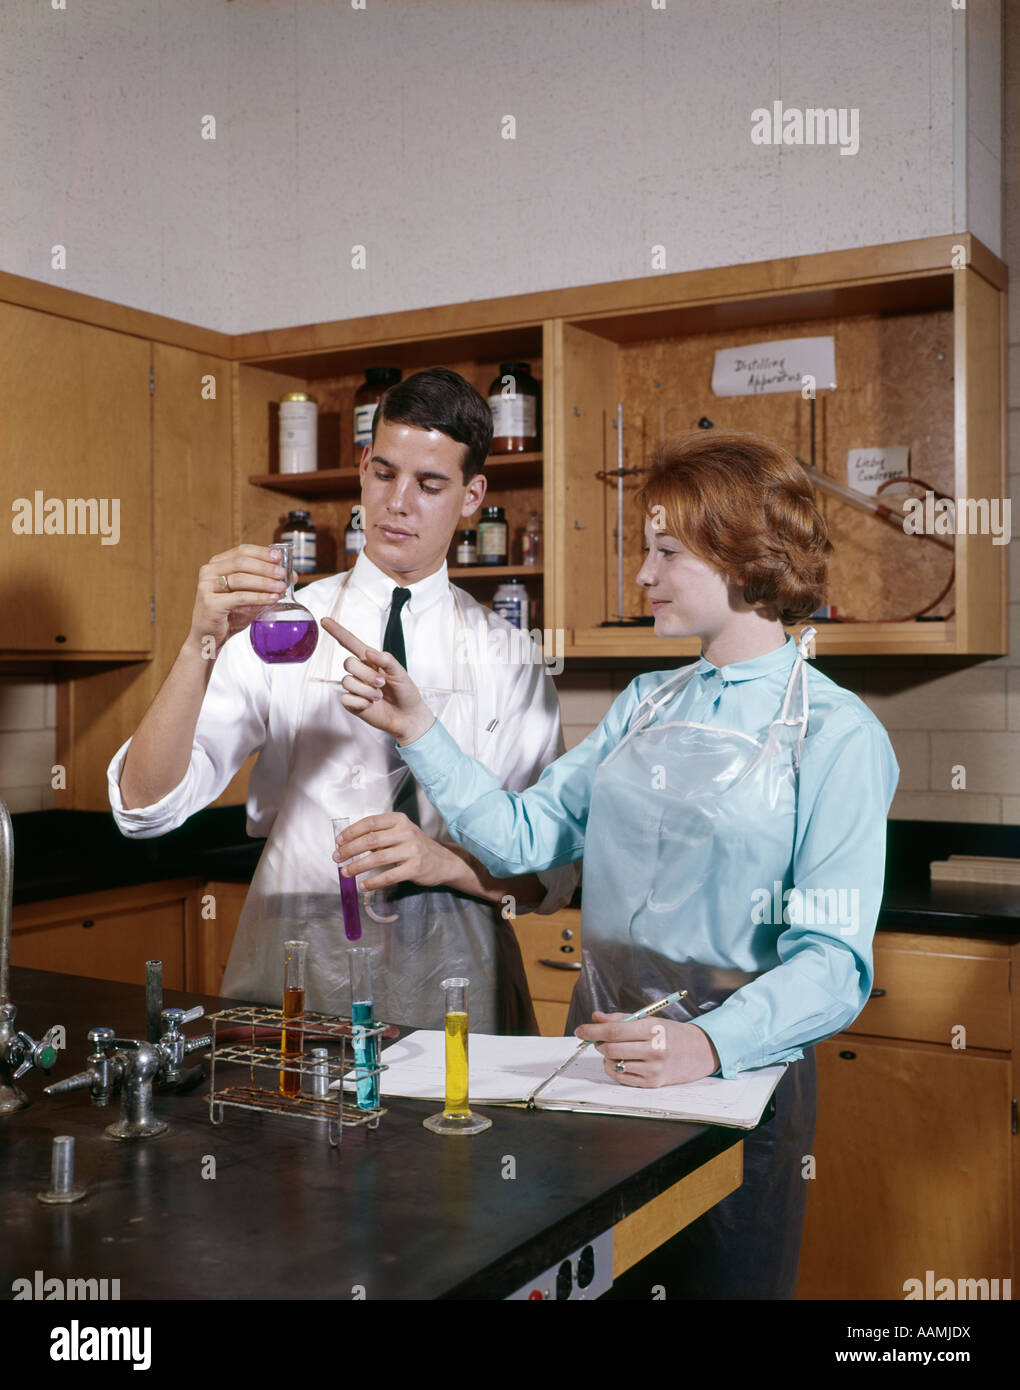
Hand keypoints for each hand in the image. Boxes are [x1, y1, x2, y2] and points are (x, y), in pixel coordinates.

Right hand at [187, 545, 288, 654]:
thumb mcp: (250, 595)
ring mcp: (207, 587)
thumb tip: (292, 575)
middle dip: (266, 567)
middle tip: (283, 574)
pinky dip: (259, 597)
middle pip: (242, 562)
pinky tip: (273, 599)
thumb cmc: (230, 614)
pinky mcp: (210, 603)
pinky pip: (239, 597)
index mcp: (217, 564)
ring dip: (265, 582)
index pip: (242, 551)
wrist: (210, 637)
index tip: (279, 557)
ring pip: (241, 579)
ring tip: (281, 587)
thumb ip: (266, 584)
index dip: (262, 553)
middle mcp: (209, 572)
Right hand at [321, 619, 433, 744]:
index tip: (325, 620)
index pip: (350, 643)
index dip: (337, 631)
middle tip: (382, 683)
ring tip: (379, 695)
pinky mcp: (352, 702)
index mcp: (371, 660)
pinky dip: (361, 702)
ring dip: (366, 690)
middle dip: (366, 674)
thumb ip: (385, 660)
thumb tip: (369, 653)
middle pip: (348, 663)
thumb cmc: (405, 692)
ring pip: (347, 681)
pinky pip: (346, 698)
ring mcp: (355, 687)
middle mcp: (360, 672)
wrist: (407, 716)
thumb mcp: (400, 672)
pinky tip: (371, 704)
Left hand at [333, 813, 459, 890]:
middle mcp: (406, 832)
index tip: (338, 841)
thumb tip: (348, 844)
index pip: (370, 822)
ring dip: (357, 866)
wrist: (443, 861)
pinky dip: (372, 882)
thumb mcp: (399, 833)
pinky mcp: (415, 868)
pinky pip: (388, 876)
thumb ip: (378, 836)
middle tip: (337, 858)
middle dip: (350, 849)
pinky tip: (362, 886)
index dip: (351, 831)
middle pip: (371, 840)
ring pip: (377, 858)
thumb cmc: (415, 847)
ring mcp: (412, 850)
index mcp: (399, 820)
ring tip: (345, 872)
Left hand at [574, 1012, 719, 1086]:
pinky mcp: (652, 1084)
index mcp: (654, 1029)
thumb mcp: (650, 1019)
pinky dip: (614, 1068)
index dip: (593, 1030)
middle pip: (611, 1048)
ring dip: (607, 1056)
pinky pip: (621, 1077)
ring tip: (616, 1049)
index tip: (580, 1030)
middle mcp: (654, 1050)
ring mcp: (654, 1069)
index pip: (615, 1030)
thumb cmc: (671, 1033)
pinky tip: (621, 1060)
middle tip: (598, 1038)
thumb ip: (621, 1019)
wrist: (699, 1052)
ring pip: (614, 1064)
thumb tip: (595, 1017)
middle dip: (598, 1043)